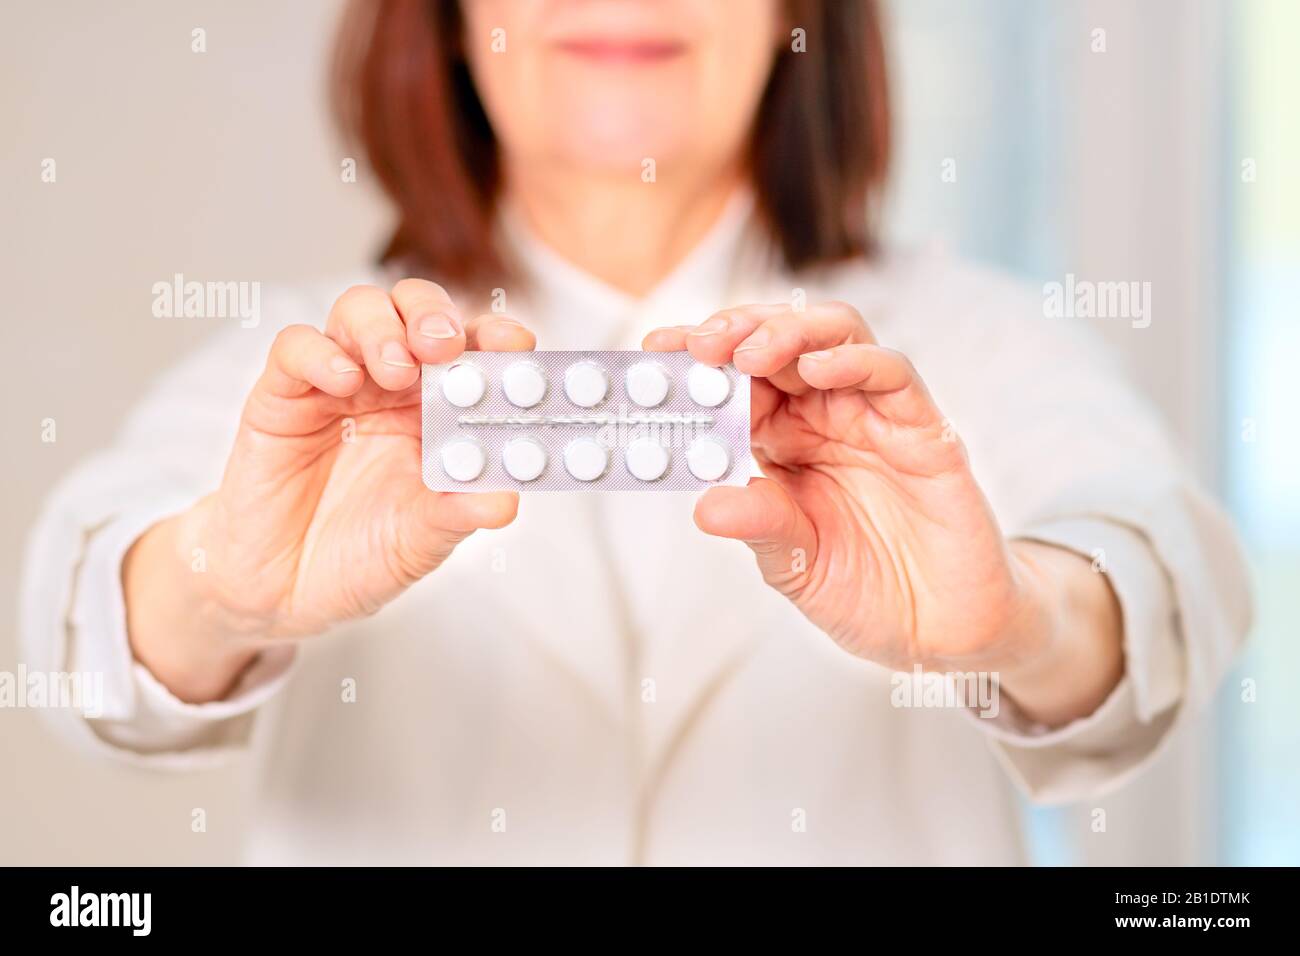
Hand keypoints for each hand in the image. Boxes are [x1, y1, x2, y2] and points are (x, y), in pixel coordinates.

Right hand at [124, 279, 531, 700]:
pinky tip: (343, 381)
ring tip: (397, 370)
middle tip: (444, 344)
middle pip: (416, 311)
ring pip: (359, 311)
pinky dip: (321, 354)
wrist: (287, 590)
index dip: (496, 337)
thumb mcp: (423, 541)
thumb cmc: (364, 554)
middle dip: (435, 315)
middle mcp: (392, 385)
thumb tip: (507, 502)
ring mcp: (337, 383)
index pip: (474, 350)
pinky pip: (295, 348)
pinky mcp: (282, 396)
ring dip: (383, 329)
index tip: (514, 342)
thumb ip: (460, 514)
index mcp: (440, 409)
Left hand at [645, 302, 1121, 724]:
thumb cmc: (867, 593)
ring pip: (834, 339)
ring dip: (789, 333)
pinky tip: (817, 370)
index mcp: (785, 443)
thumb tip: (703, 507)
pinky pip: (893, 375)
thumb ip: (759, 527)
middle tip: (700, 345)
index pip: (736, 381)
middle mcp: (827, 419)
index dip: (697, 362)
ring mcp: (876, 418)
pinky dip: (854, 361)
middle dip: (736, 332)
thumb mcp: (795, 567)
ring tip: (751, 352)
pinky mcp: (925, 431)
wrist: (942, 632)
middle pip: (781, 343)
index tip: (654, 353)